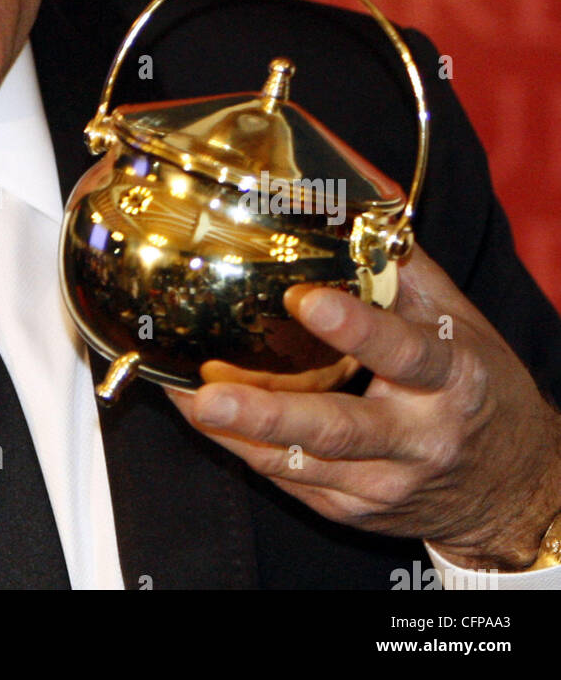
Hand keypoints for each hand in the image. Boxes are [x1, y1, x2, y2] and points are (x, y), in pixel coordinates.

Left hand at [168, 241, 560, 569]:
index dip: (356, 328)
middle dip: (268, 414)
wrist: (515, 490)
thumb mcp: (456, 321)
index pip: (404, 353)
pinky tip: (200, 416)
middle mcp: (419, 439)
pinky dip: (242, 449)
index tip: (305, 299)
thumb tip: (355, 191)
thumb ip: (398, 262)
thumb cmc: (478, 388)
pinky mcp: (353, 509)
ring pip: (299, 463)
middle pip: (337, 429)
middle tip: (210, 395)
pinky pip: (288, 479)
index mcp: (452, 379)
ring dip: (236, 433)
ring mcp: (383, 483)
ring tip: (184, 399)